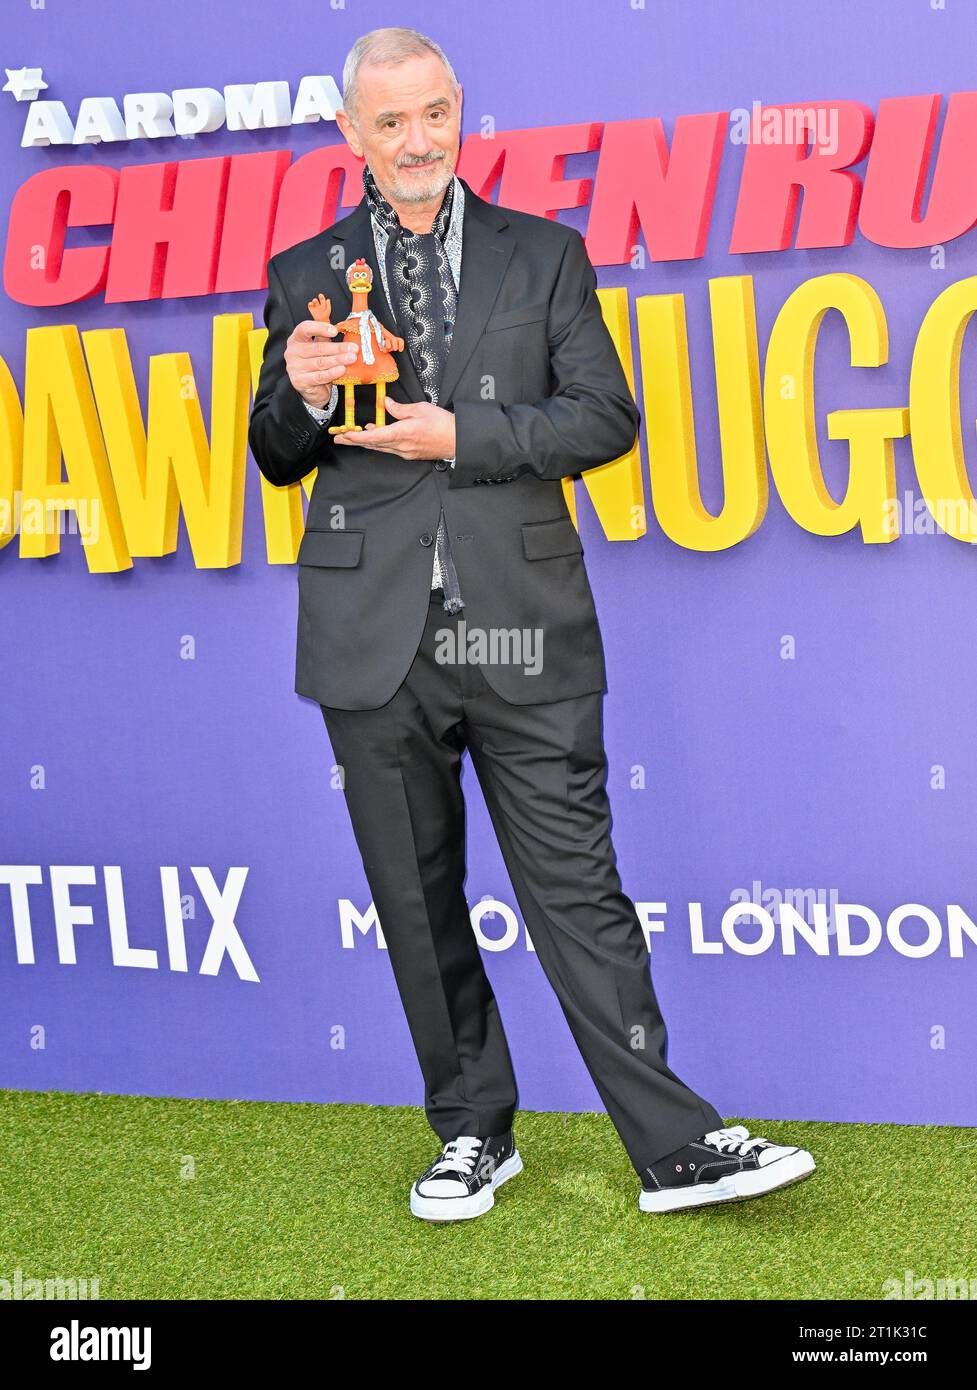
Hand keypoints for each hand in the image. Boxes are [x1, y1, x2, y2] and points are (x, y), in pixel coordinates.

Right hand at [285, 320, 358, 407]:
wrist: (311, 388)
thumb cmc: (315, 364)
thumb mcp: (319, 347)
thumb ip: (325, 337)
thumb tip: (342, 327)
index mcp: (296, 339)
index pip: (305, 329)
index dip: (320, 328)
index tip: (335, 331)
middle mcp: (292, 352)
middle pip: (317, 348)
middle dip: (338, 348)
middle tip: (353, 348)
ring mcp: (294, 367)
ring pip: (320, 362)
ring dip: (338, 360)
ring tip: (351, 358)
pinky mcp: (300, 381)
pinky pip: (319, 376)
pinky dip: (332, 373)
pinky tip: (342, 369)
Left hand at [334, 397, 455, 459]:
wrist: (458, 440)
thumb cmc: (443, 424)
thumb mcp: (420, 409)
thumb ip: (400, 409)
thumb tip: (387, 404)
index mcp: (402, 433)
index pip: (373, 436)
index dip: (356, 437)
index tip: (344, 435)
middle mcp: (401, 446)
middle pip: (372, 444)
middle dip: (355, 441)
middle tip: (340, 438)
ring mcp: (405, 452)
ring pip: (380, 447)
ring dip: (366, 442)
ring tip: (353, 437)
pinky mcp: (410, 454)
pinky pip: (389, 448)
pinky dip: (379, 442)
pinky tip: (375, 436)